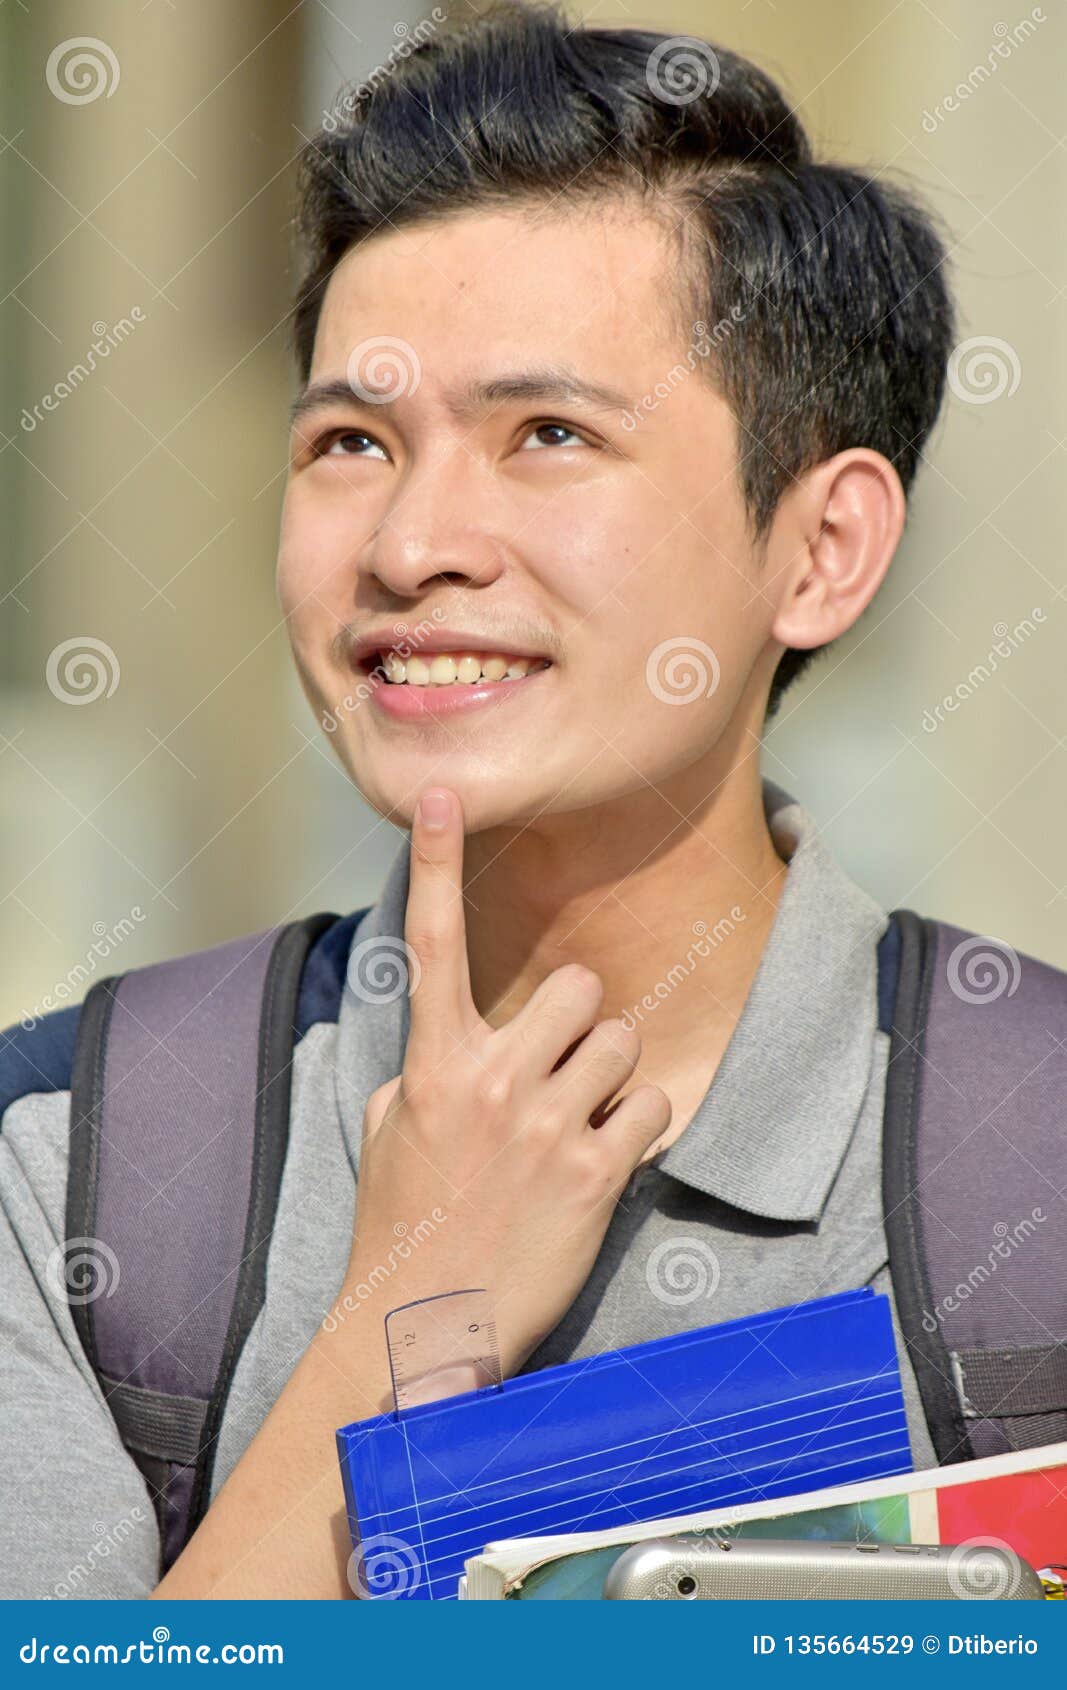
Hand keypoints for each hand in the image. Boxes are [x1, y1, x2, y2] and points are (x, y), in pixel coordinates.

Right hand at [349, 786, 671, 1376]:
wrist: (423, 1325)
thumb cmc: (403, 1222)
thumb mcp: (395, 1127)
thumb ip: (430, 1066)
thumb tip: (457, 1039)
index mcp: (434, 1061)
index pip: (434, 941)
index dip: (439, 861)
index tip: (442, 793)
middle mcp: (491, 1081)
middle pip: (580, 984)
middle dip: (583, 1018)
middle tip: (564, 1068)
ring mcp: (545, 1127)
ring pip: (622, 1040)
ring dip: (612, 1074)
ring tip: (580, 1123)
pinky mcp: (594, 1176)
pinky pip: (649, 1107)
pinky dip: (637, 1128)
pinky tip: (603, 1162)